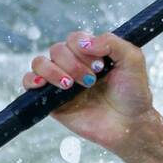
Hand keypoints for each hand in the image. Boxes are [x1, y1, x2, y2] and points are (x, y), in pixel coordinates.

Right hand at [22, 30, 155, 156]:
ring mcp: (61, 82)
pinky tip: (43, 84)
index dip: (83, 47)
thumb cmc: (133, 93)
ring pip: (40, 62)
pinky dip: (32, 79)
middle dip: (74, 63)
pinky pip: (29, 82)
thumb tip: (85, 41)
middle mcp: (74, 65)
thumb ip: (113, 42)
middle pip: (57, 49)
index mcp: (91, 54)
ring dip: (54, 71)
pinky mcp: (51, 100)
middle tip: (92, 80)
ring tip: (71, 85)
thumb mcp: (132, 60)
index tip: (101, 64)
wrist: (130, 124)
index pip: (74, 38)